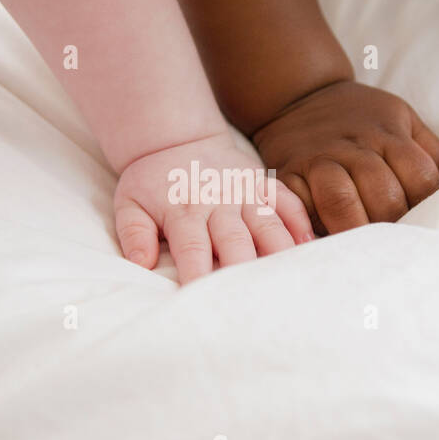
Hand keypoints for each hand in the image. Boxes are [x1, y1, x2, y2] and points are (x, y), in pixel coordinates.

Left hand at [114, 132, 313, 283]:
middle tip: (255, 301)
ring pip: (268, 224)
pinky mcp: (262, 184)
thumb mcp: (129, 204)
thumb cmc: (151, 182)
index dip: (199, 275)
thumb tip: (140, 264)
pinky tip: (309, 245)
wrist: (174, 138)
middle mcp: (218, 202)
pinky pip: (287, 201)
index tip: (205, 301)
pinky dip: (300, 222)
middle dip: (244, 270)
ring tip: (291, 278)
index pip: (193, 248)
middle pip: (236, 240)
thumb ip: (134, 234)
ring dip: (279, 251)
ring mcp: (244, 192)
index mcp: (183, 211)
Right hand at [252, 81, 438, 233]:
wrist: (299, 95)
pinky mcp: (286, 175)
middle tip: (392, 243)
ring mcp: (318, 159)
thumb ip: (429, 153)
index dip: (425, 207)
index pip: (421, 178)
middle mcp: (354, 144)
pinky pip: (298, 206)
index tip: (419, 221)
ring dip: (354, 229)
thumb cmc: (361, 120)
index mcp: (389, 133)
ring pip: (340, 200)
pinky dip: (310, 225)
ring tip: (361, 248)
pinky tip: (321, 235)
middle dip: (392, 224)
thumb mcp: (403, 120)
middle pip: (384, 194)